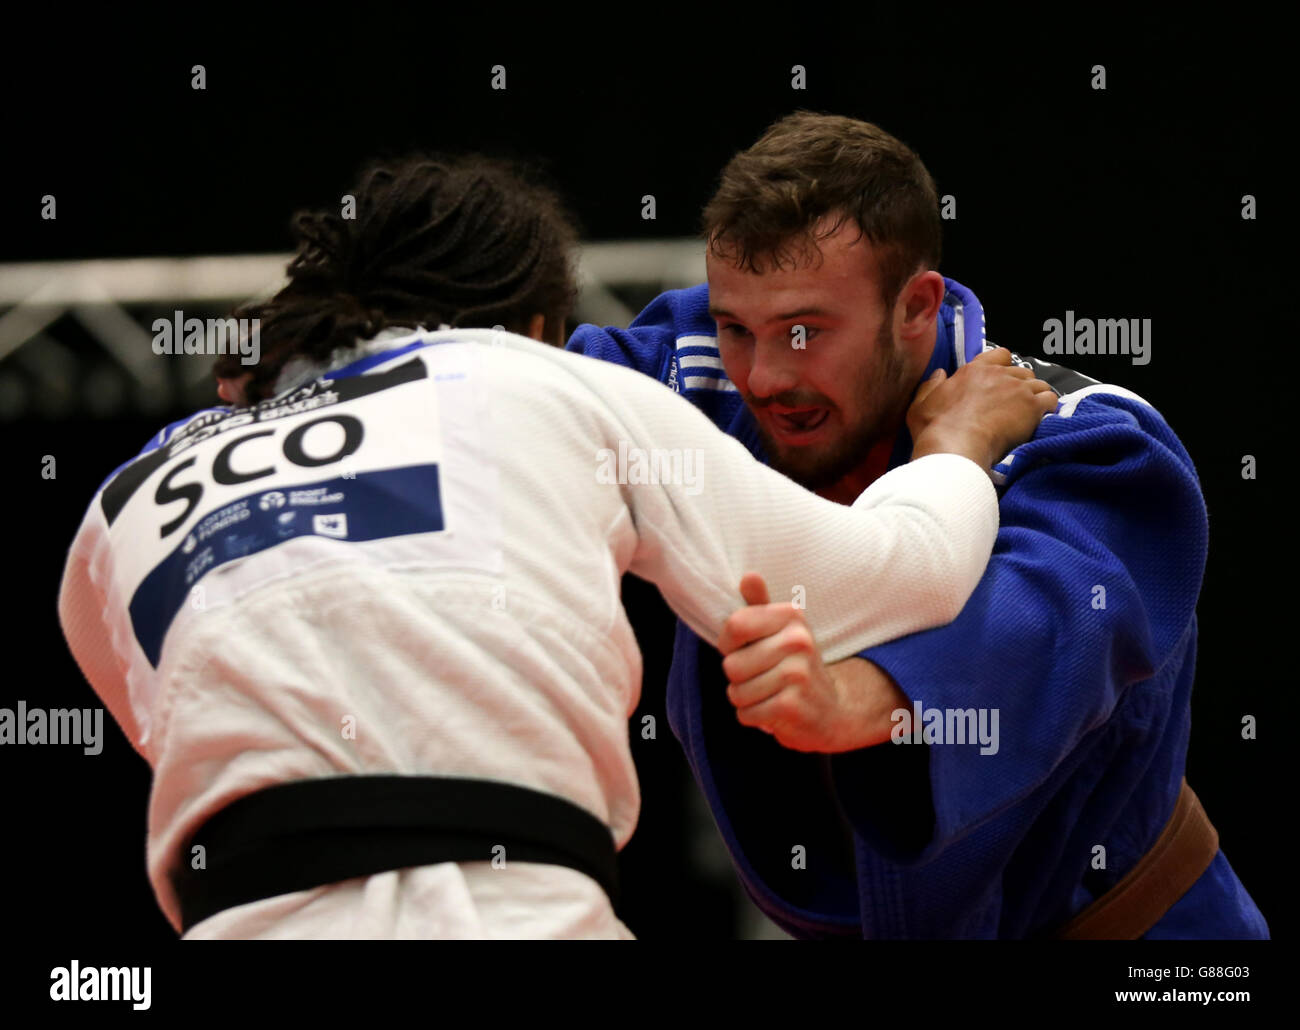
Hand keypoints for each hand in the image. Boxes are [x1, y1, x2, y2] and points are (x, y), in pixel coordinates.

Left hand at [718, 572, 877, 751]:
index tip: (746, 648)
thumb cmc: (794, 665)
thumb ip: (758, 605)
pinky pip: (746, 714)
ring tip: (770, 693)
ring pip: (736, 692)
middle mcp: (798, 641)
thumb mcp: (780, 631)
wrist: (832, 708)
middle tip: (764, 677)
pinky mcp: (792, 706)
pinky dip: (754, 717)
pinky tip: (774, 710)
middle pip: (731, 664)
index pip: (734, 625)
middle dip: (739, 678)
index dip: (729, 643)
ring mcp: (797, 674)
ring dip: (746, 699)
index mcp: (791, 616)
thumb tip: (749, 576)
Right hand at [907, 347, 1057, 467]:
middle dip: (1020, 386)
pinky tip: (1039, 421)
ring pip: (1039, 385)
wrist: (956, 447)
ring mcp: (1017, 389)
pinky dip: (1047, 409)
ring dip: (1035, 398)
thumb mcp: (919, 406)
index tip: (999, 383)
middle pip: (1021, 372)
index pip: (999, 355)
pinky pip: (1050, 400)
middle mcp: (998, 375)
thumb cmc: (934, 429)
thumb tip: (940, 374)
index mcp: (973, 371)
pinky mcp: (1032, 406)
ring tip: (1027, 417)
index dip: (1003, 368)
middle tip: (1013, 406)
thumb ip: (930, 386)